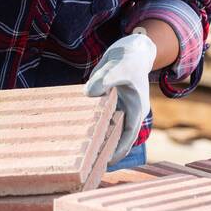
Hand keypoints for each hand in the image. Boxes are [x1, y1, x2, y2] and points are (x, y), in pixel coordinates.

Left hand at [85, 30, 156, 165]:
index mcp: (136, 110)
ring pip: (105, 127)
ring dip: (95, 137)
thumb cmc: (130, 58)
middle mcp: (127, 112)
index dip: (117, 151)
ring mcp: (117, 107)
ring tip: (77, 151)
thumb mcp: (120, 67)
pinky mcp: (106, 100)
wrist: (131, 47)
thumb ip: (106, 79)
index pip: (127, 137)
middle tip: (86, 162)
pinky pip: (97, 115)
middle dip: (104, 148)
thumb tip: (89, 92)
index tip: (105, 163)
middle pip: (116, 136)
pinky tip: (74, 127)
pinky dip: (89, 121)